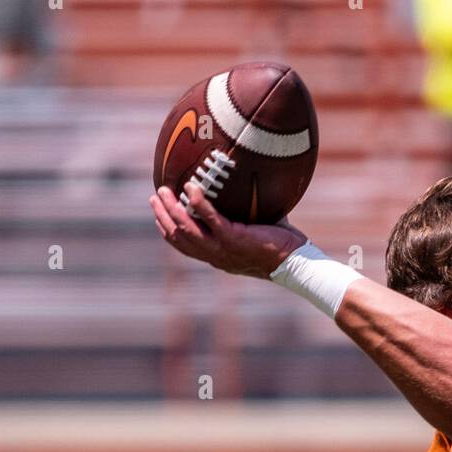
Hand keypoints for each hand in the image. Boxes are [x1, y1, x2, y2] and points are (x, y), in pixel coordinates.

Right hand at [149, 184, 306, 277]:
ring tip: (163, 191)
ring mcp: (223, 249)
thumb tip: (245, 190)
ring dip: (172, 210)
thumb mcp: (256, 232)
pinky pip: (209, 218)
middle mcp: (217, 256)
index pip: (186, 247)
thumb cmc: (282, 248)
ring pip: (187, 229)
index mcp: (219, 257)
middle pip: (179, 238)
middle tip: (154, 198)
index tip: (159, 216)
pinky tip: (190, 187)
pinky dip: (197, 202)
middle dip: (163, 218)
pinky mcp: (233, 239)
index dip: (169, 232)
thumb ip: (245, 216)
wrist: (296, 264)